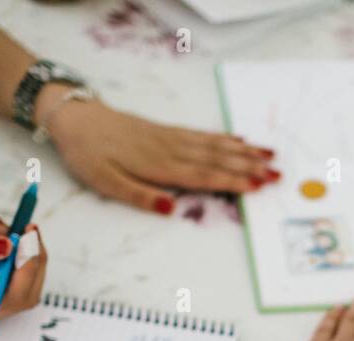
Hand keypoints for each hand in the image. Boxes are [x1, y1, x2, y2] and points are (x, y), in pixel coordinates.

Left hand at [46, 93, 277, 212]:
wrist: (74, 117)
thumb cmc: (87, 155)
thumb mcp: (105, 183)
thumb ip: (140, 196)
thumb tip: (172, 209)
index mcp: (158, 166)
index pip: (203, 176)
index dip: (232, 181)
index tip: (258, 186)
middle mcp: (170, 149)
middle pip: (216, 159)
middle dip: (249, 166)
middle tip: (279, 173)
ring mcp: (170, 138)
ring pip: (214, 145)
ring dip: (244, 151)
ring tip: (270, 155)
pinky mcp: (166, 131)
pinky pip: (201, 135)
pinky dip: (223, 138)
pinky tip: (239, 140)